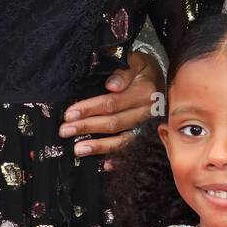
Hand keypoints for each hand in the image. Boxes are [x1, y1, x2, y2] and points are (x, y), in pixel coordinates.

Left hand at [60, 49, 162, 170]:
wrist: (161, 77)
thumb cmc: (142, 68)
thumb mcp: (135, 61)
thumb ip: (123, 71)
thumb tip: (112, 85)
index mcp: (144, 91)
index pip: (113, 102)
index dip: (90, 109)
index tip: (70, 113)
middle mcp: (147, 111)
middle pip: (114, 123)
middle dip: (87, 127)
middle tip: (65, 131)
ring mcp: (147, 126)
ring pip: (122, 139)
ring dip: (99, 146)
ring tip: (78, 149)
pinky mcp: (146, 135)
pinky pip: (131, 149)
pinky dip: (118, 158)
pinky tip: (104, 164)